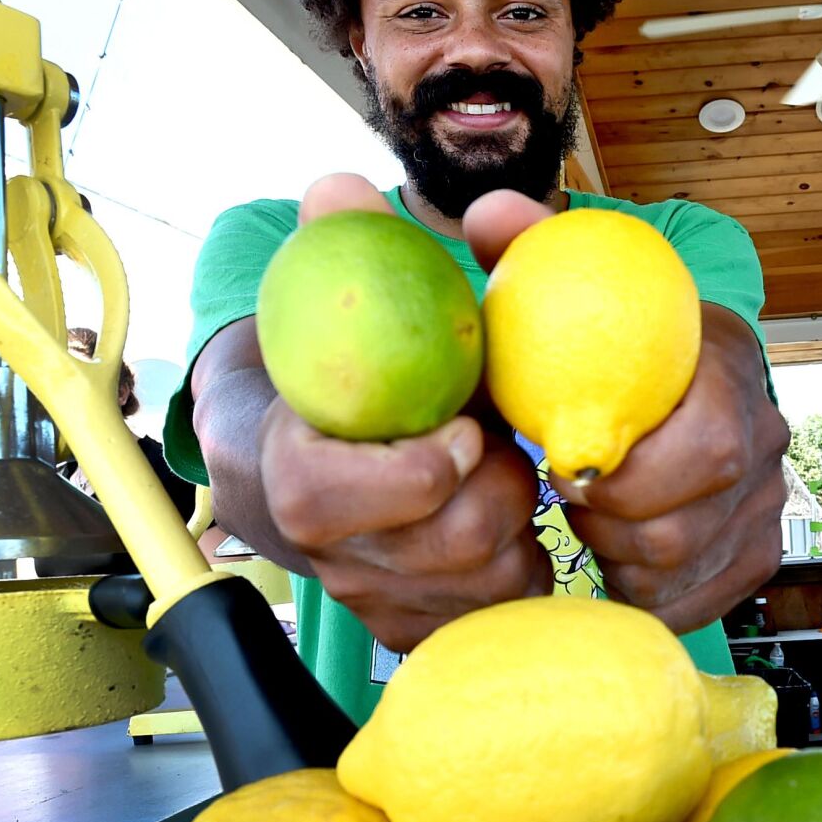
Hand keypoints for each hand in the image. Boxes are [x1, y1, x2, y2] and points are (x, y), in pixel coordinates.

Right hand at [258, 175, 551, 653]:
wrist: (328, 462)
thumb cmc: (358, 375)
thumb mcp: (356, 307)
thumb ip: (351, 248)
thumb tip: (336, 192)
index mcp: (292, 474)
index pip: (328, 496)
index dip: (410, 470)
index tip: (467, 431)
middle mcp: (331, 554)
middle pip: (449, 544)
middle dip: (503, 488)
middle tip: (506, 442)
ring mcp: (378, 601)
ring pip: (493, 584)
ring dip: (525, 524)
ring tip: (508, 474)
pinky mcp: (425, 629)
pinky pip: (507, 609)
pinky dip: (529, 563)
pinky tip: (515, 521)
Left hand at [463, 189, 791, 634]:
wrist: (647, 384)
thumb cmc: (592, 342)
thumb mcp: (557, 290)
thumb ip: (526, 253)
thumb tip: (490, 217)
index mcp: (727, 360)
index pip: (708, 440)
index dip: (633, 475)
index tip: (564, 472)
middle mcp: (766, 431)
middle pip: (690, 522)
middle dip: (609, 528)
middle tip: (564, 504)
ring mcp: (767, 498)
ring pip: (687, 569)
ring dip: (617, 559)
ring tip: (587, 521)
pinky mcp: (755, 552)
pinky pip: (695, 601)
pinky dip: (642, 591)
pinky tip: (612, 556)